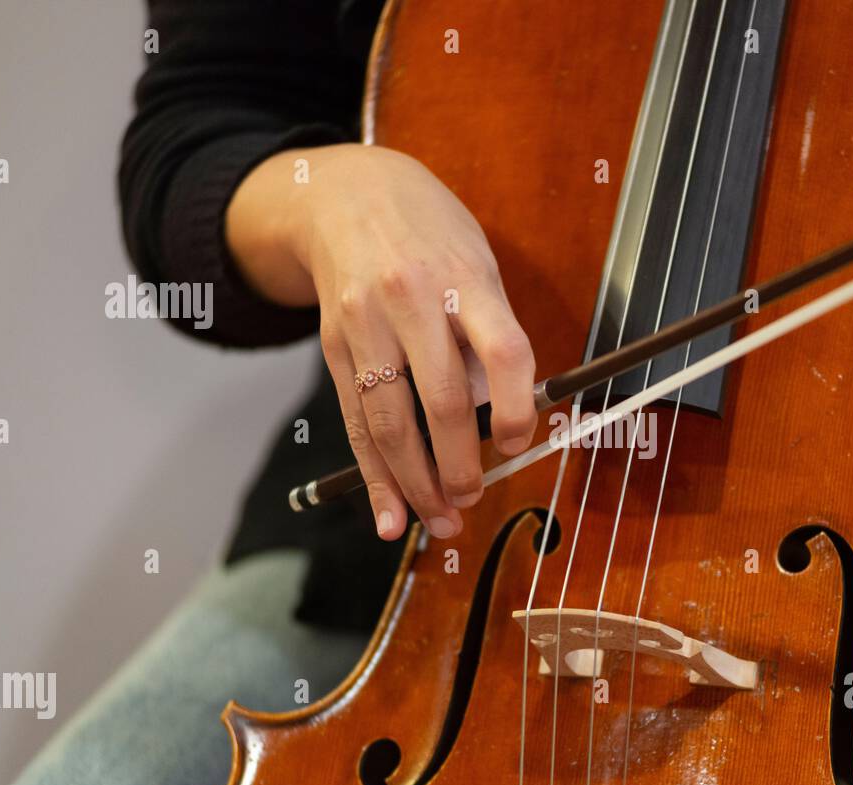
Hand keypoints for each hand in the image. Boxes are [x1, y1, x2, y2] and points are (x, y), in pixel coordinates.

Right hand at [225, 143, 537, 540]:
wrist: (339, 194)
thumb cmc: (427, 235)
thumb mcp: (474, 263)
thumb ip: (488, 333)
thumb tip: (498, 418)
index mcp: (462, 278)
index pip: (503, 350)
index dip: (517, 407)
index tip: (519, 441)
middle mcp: (411, 301)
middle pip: (441, 400)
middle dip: (460, 465)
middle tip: (473, 501)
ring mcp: (365, 326)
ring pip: (390, 422)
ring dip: (417, 485)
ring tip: (441, 522)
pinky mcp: (333, 347)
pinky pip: (356, 423)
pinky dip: (374, 476)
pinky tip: (390, 515)